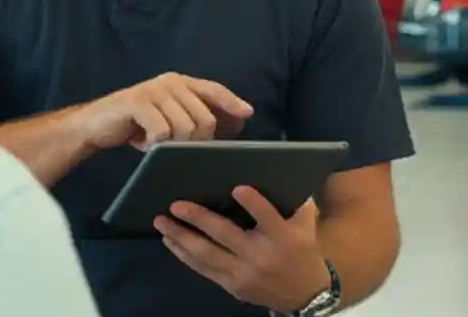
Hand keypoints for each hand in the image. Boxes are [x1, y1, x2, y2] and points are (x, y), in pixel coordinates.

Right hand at [76, 72, 253, 151]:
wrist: (94, 125)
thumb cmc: (137, 126)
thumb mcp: (170, 121)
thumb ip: (197, 117)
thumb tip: (235, 123)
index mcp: (180, 83)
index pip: (214, 89)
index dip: (231, 102)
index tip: (247, 114)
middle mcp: (170, 82)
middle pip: (204, 117)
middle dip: (199, 142)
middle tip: (181, 150)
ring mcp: (153, 90)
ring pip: (186, 127)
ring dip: (176, 145)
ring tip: (161, 147)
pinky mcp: (137, 102)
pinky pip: (162, 131)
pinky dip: (157, 144)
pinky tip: (147, 144)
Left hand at [155, 186, 332, 312]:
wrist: (304, 296)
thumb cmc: (304, 252)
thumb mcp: (306, 225)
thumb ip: (294, 202)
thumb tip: (274, 172)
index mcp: (283, 238)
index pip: (268, 218)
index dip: (254, 204)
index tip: (237, 188)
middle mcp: (261, 256)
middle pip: (226, 235)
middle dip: (199, 219)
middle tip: (176, 204)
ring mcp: (243, 274)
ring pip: (206, 254)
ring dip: (181, 237)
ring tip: (161, 222)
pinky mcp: (231, 286)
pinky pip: (202, 269)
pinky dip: (183, 254)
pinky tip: (170, 241)